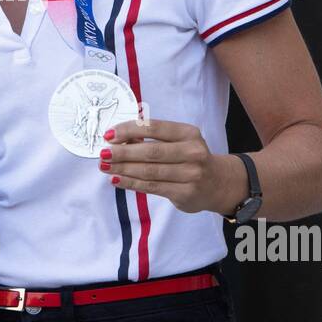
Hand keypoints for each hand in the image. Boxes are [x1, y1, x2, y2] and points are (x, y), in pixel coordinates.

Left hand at [99, 119, 239, 215]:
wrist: (218, 183)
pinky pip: (151, 187)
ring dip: (123, 168)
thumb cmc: (191, 158)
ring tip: (105, 166)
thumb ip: (153, 139)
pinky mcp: (185, 193)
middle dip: (122, 152)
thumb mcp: (179, 141)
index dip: (129, 130)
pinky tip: (116, 178)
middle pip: (150, 152)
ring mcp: (190, 174)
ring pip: (149, 172)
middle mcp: (192, 152)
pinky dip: (131, 183)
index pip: (154, 128)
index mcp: (188, 133)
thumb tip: (118, 138)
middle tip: (103, 153)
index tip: (109, 134)